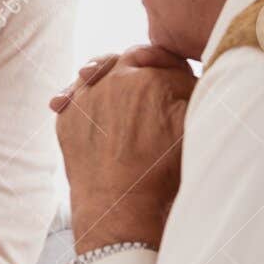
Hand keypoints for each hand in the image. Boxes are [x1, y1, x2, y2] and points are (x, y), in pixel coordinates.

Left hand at [51, 49, 197, 253]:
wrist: (120, 204)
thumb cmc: (163, 171)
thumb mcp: (193, 128)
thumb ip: (197, 93)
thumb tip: (196, 76)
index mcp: (149, 78)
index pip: (167, 59)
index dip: (175, 68)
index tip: (179, 76)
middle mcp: (112, 81)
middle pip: (130, 59)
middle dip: (143, 62)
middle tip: (152, 70)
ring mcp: (84, 98)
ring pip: (97, 71)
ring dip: (107, 71)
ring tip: (114, 78)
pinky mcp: (66, 118)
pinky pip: (72, 95)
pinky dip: (78, 93)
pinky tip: (86, 94)